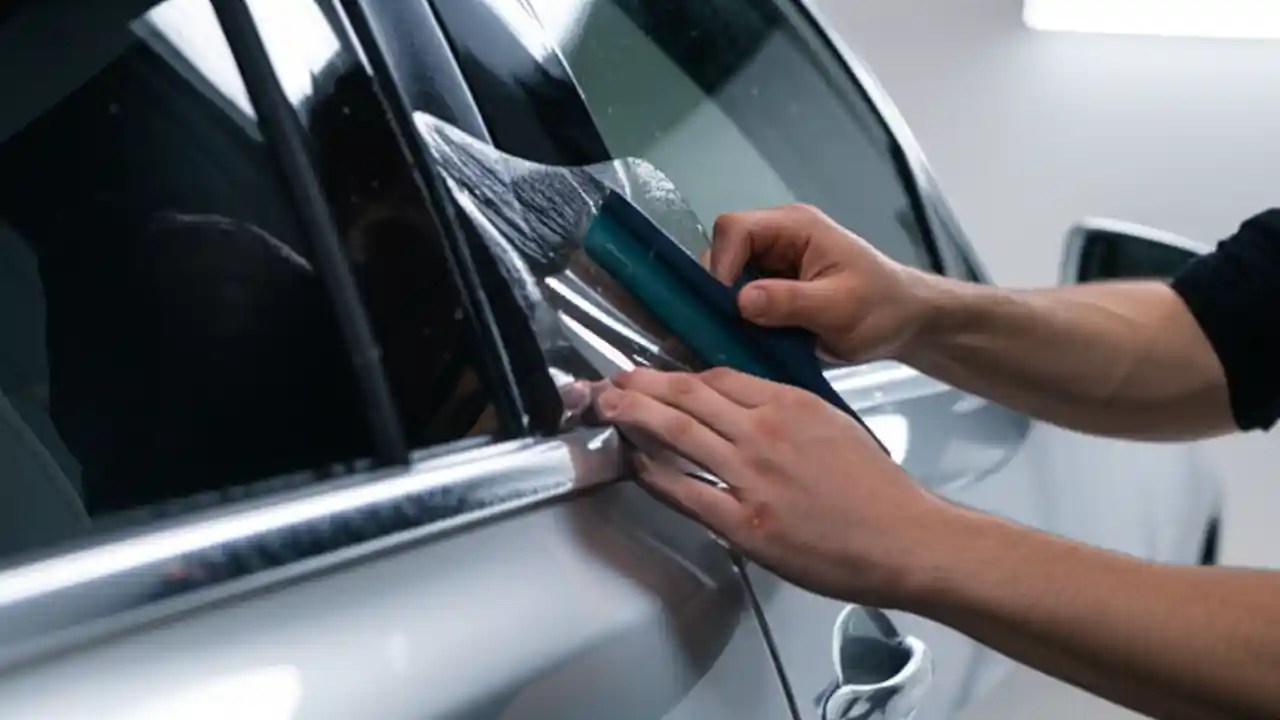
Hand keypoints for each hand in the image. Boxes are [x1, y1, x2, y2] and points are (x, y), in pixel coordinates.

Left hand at [595, 367, 957, 607]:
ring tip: (605, 408)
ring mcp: (749, 476)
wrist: (903, 537)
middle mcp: (763, 432)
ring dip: (633, 417)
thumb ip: (786, 412)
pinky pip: (683, 491)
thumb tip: (746, 405)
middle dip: (641, 386)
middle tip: (611, 381)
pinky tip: (633, 464)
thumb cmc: (876, 488)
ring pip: (676, 434)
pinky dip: (651, 474)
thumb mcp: (833, 425)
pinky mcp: (742, 521)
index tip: (654, 375)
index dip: (676, 374)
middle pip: (687, 396)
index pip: (717, 377)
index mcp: (788, 403)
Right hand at [710, 203, 937, 362]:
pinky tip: (742, 340)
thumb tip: (741, 301)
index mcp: (794, 227)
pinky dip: (737, 320)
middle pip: (724, 252)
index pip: (735, 229)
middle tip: (727, 326)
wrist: (905, 324)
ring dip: (727, 307)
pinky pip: (740, 299)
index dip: (721, 263)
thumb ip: (790, 301)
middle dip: (720, 289)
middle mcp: (777, 240)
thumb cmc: (882, 307)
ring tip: (734, 336)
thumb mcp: (839, 307)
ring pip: (727, 279)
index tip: (725, 304)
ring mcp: (773, 265)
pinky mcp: (773, 290)